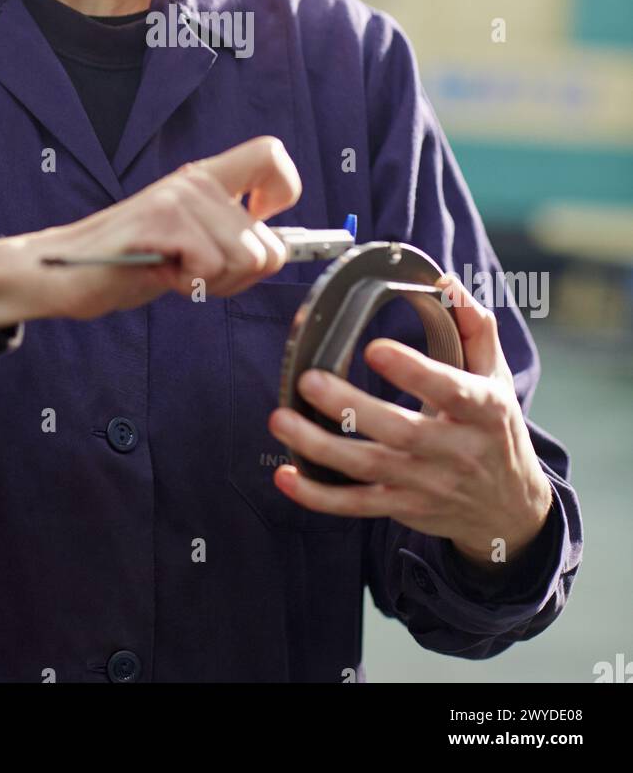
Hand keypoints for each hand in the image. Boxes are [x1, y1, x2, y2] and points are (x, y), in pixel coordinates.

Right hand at [0, 135, 300, 325]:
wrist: (62, 271)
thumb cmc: (127, 262)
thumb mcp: (190, 244)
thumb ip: (230, 237)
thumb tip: (281, 249)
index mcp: (205, 179)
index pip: (271, 154)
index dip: (284, 191)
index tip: (258, 222)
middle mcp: (195, 180)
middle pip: (269, 242)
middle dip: (240, 278)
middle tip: (194, 272)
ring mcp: (178, 197)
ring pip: (245, 258)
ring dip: (212, 282)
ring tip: (172, 270)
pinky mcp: (161, 219)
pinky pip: (211, 265)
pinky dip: (188, 284)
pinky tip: (159, 273)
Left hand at [267, 271, 553, 564]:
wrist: (510, 507)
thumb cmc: (495, 429)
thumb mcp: (496, 378)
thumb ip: (474, 328)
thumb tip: (448, 284)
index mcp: (482, 410)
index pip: (450, 391)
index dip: (413, 372)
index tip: (374, 348)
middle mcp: (455, 450)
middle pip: (400, 432)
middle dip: (350, 407)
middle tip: (309, 380)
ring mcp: (427, 483)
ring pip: (370, 467)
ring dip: (320, 446)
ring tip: (282, 419)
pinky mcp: (403, 507)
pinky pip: (357, 505)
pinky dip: (320, 496)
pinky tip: (287, 477)